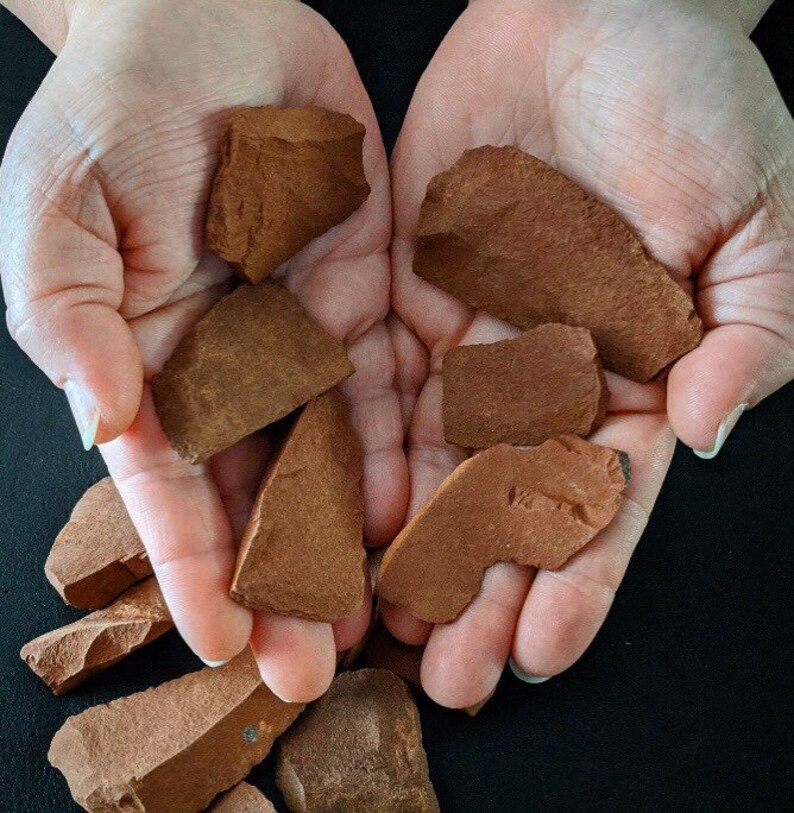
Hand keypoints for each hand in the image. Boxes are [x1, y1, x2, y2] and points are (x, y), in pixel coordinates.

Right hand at [0, 0, 406, 700]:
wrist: (206, 23)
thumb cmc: (113, 110)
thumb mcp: (58, 214)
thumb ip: (73, 326)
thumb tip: (108, 427)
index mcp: (155, 362)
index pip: (175, 484)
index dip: (196, 566)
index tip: (224, 643)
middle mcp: (237, 368)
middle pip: (263, 493)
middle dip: (286, 583)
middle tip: (312, 669)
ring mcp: (309, 339)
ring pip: (338, 458)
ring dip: (358, 539)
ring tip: (385, 618)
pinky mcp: (372, 298)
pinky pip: (397, 386)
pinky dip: (411, 451)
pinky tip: (427, 513)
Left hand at [387, 0, 793, 706]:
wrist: (588, 11)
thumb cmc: (688, 96)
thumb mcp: (752, 207)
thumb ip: (749, 327)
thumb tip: (705, 430)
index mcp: (636, 368)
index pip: (606, 495)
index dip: (579, 577)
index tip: (542, 650)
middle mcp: (548, 372)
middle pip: (513, 503)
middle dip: (485, 591)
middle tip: (450, 674)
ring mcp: (472, 341)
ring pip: (436, 465)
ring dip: (412, 548)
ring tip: (382, 628)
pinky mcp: (407, 297)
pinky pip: (377, 389)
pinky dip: (360, 456)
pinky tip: (340, 521)